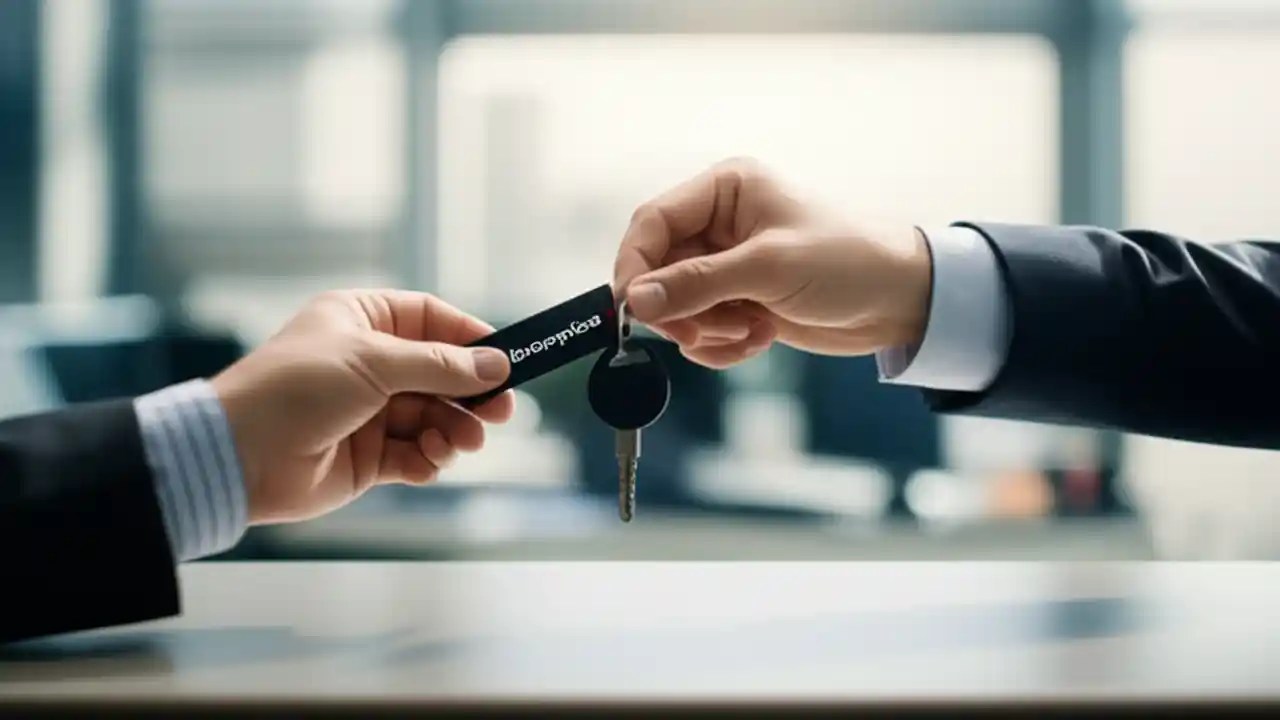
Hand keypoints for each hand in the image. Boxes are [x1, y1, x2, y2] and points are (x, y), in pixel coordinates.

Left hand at [211, 290, 514, 524]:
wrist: (240, 455)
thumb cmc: (296, 389)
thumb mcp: (374, 362)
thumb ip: (440, 366)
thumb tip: (497, 366)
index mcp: (361, 321)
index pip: (431, 321)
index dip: (470, 340)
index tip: (506, 361)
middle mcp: (368, 363)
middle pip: (441, 374)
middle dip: (471, 394)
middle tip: (502, 413)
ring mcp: (369, 411)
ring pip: (434, 417)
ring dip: (454, 429)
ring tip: (465, 442)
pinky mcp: (368, 457)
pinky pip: (415, 454)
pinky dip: (429, 458)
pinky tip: (428, 460)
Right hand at [613, 158, 931, 368]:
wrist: (902, 302)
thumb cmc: (849, 261)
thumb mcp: (768, 268)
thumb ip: (697, 284)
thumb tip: (636, 300)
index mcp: (726, 190)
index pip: (652, 222)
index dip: (635, 265)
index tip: (633, 308)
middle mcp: (720, 224)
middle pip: (658, 270)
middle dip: (678, 309)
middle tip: (698, 332)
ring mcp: (728, 266)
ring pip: (677, 307)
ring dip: (706, 330)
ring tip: (750, 328)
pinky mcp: (739, 302)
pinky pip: (701, 330)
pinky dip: (721, 345)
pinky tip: (759, 339)